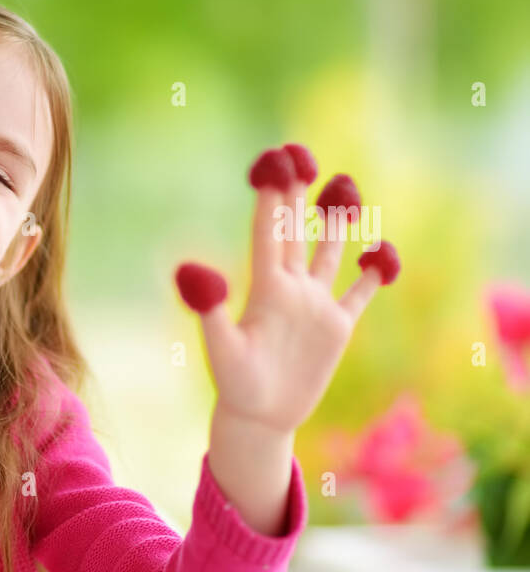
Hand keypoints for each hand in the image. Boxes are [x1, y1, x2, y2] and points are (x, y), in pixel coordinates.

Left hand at [179, 146, 395, 433]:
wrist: (260, 419)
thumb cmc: (235, 386)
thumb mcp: (222, 348)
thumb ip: (210, 309)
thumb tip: (191, 270)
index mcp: (265, 288)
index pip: (269, 232)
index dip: (270, 196)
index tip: (272, 160)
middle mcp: (290, 288)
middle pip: (295, 230)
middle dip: (297, 193)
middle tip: (298, 152)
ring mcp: (315, 304)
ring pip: (329, 250)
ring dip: (336, 219)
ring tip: (342, 182)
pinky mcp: (337, 325)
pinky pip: (361, 290)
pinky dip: (374, 270)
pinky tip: (380, 250)